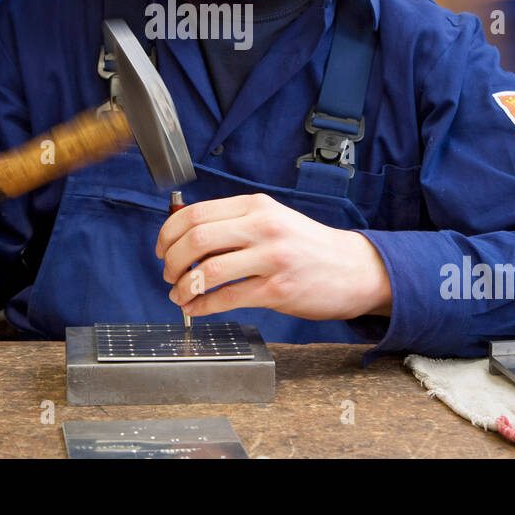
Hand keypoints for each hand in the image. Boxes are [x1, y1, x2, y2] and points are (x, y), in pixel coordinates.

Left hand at [155, 193, 390, 320]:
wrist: (353, 269)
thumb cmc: (306, 246)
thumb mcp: (271, 220)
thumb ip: (233, 224)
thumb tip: (184, 236)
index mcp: (256, 206)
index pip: (196, 213)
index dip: (169, 233)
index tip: (162, 249)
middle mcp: (263, 227)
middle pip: (196, 239)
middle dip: (172, 261)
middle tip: (167, 274)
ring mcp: (271, 258)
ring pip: (208, 271)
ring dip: (183, 287)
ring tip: (179, 295)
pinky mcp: (278, 289)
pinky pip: (227, 298)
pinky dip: (202, 306)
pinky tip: (195, 309)